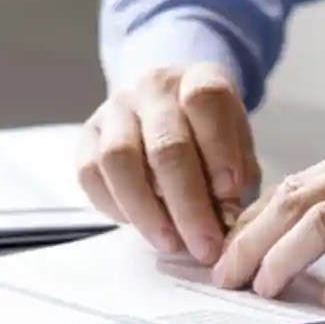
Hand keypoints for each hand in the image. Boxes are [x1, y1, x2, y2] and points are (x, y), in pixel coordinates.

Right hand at [77, 63, 260, 263]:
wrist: (167, 112)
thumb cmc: (209, 137)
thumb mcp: (237, 146)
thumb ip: (237, 177)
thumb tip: (225, 219)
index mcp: (197, 78)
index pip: (205, 99)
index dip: (219, 147)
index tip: (230, 192)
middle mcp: (152, 87)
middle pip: (165, 144)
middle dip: (188, 203)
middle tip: (204, 245)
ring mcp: (114, 110)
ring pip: (119, 160)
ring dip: (147, 211)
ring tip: (170, 243)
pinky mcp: (87, 136)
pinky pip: (90, 174)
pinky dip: (115, 207)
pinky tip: (140, 226)